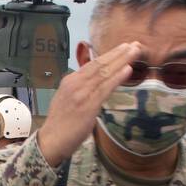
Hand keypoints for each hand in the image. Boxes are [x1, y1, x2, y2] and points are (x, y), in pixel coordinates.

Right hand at [36, 42, 142, 166]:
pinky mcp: (87, 106)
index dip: (109, 54)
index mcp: (70, 80)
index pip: (93, 64)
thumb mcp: (68, 99)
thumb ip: (81, 88)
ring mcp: (81, 94)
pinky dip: (117, 77)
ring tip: (135, 51)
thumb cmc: (61, 123)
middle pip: (100, 64)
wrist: (51, 141)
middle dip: (118, 53)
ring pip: (104, 73)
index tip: (123, 48)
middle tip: (134, 44)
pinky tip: (128, 69)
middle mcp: (75, 83)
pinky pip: (105, 88)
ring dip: (121, 60)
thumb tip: (95, 82)